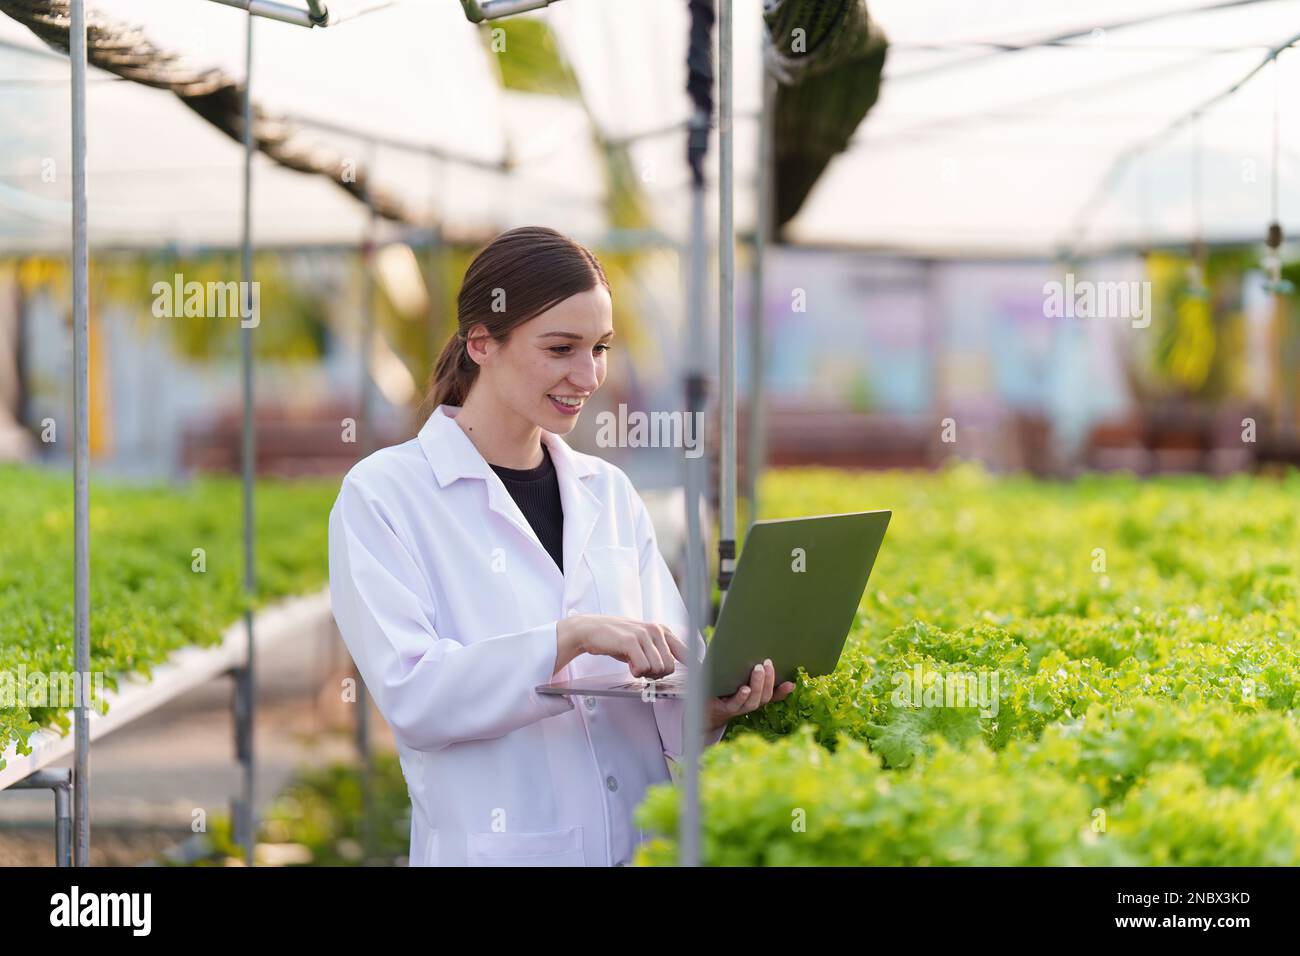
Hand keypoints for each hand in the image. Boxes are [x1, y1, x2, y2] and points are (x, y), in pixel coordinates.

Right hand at [556, 614, 689, 678]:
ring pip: (657, 668)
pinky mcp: (631, 641)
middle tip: (643, 669)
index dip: (693, 666)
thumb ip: (660, 652)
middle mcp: (656, 630)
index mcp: (663, 631)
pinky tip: (629, 665)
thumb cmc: (618, 640)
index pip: (686, 651)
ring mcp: (644, 634)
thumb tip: (674, 668)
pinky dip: (635, 672)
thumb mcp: (644, 643)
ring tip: (634, 665)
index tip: (700, 680)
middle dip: (657, 674)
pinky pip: (642, 667)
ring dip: (645, 673)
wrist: (591, 630)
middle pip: (670, 667)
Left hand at [706, 659, 793, 732]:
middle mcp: (748, 704)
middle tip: (766, 663)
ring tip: (758, 669)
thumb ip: (747, 669)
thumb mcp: (736, 678)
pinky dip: (742, 697)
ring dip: (757, 685)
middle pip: (764, 696)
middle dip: (768, 680)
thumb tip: (754, 648)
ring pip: (752, 701)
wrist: (701, 707)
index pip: (772, 695)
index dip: (782, 691)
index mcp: (754, 697)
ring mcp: (737, 707)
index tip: (791, 682)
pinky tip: (745, 689)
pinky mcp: (724, 707)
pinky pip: (735, 704)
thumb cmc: (721, 688)